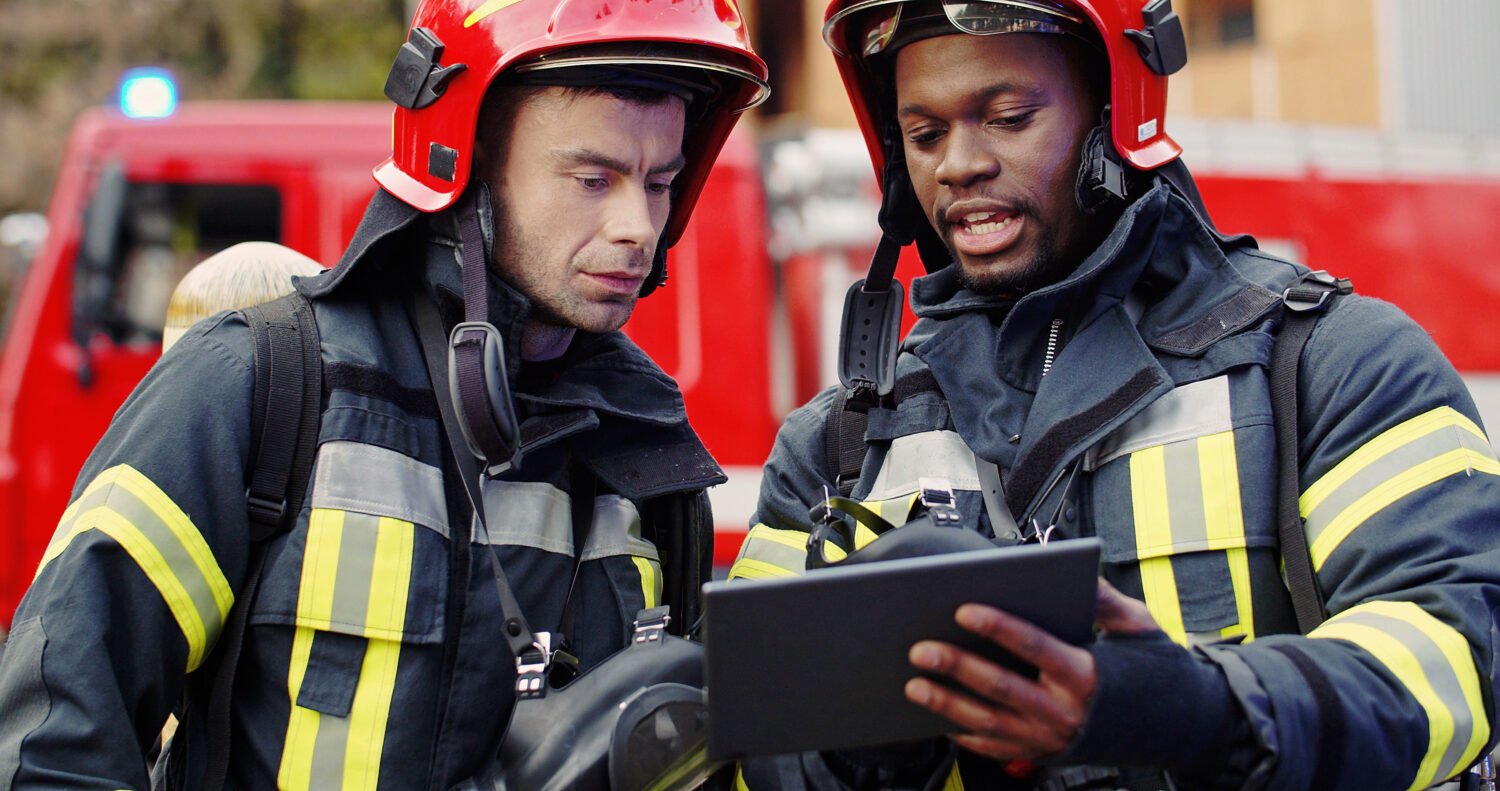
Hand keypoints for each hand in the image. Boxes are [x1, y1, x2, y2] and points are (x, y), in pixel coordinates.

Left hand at [904, 579, 1157, 762]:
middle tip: (920, 648)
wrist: (1176, 730)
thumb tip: (1075, 569)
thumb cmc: (1153, 674)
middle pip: (1001, 687)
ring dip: (947, 704)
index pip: (1035, 647)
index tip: (964, 609)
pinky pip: (994, 749)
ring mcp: (1050, 738)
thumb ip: (1104, 599)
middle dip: (957, 667)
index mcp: (1088, 674)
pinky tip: (936, 719)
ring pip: (988, 723)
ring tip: (913, 684)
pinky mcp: (1042, 755)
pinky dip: (963, 736)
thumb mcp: (1139, 629)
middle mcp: (1066, 712)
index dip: (998, 627)